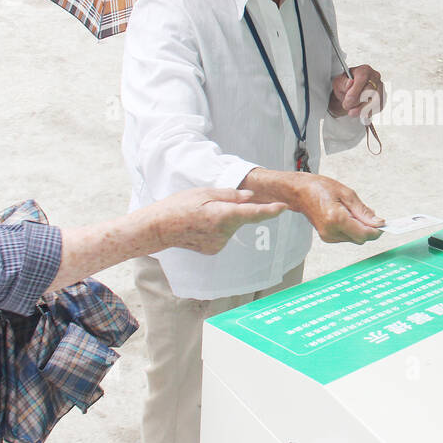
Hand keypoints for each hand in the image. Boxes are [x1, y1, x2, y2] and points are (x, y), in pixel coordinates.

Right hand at [154, 188, 287, 254]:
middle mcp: (223, 232)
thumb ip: (230, 195)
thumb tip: (250, 197)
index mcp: (222, 215)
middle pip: (241, 218)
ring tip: (201, 215)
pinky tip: (200, 226)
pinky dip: (217, 228)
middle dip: (235, 209)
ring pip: (231, 226)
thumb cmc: (179, 206)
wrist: (159, 228)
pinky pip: (223, 235)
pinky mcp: (214, 250)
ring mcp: (219, 244)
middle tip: (211, 202)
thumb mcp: (204, 193)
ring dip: (224, 219)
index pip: (253, 213)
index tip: (284, 207)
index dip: (271, 210)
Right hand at [293, 173, 384, 243]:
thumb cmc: (320, 188)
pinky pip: (347, 237)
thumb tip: (378, 222)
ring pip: (354, 238)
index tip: (382, 223)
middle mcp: (331, 231)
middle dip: (367, 228)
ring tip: (350, 211)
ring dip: (358, 228)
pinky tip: (345, 216)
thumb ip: (363, 210)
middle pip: (360, 239)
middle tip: (366, 213)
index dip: (376, 230)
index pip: (364, 234)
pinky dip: (351, 228)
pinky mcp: (327, 237)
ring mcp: (328, 236)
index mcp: (336, 219)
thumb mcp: (346, 193)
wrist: (299, 192)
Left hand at [329, 64, 383, 120]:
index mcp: (364, 70)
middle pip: (370, 90)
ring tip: (352, 112)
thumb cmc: (345, 86)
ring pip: (375, 101)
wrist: (349, 94)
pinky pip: (377, 107)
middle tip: (346, 105)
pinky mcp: (382, 99)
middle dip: (356, 101)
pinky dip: (367, 112)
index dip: (355, 90)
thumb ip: (343, 83)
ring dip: (362, 109)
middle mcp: (375, 78)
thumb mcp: (339, 82)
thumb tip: (350, 82)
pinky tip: (360, 112)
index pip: (363, 77)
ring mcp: (380, 88)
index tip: (348, 99)